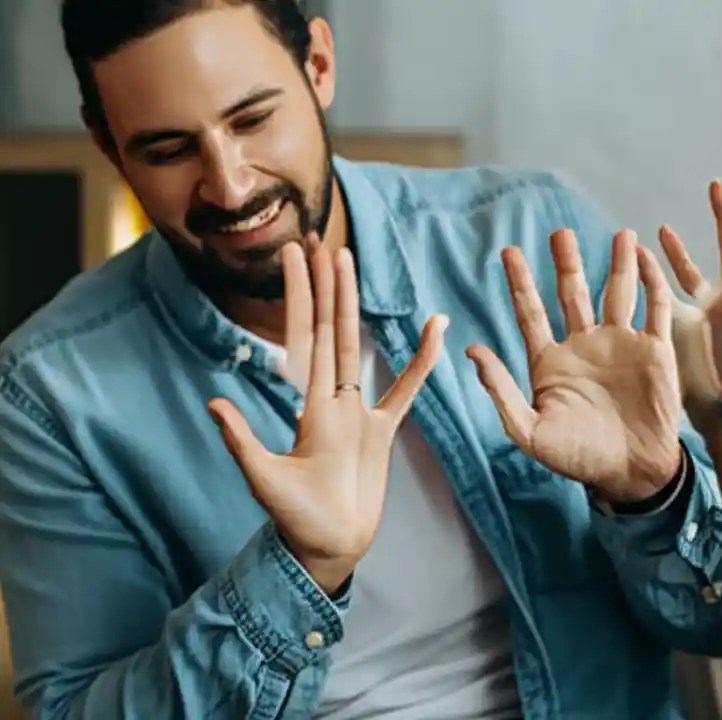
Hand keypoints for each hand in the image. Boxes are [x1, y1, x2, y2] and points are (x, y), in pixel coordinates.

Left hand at [207, 241, 447, 593]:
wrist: (329, 546)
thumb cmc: (295, 519)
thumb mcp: (265, 480)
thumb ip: (244, 441)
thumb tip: (214, 402)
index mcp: (305, 406)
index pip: (302, 339)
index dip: (300, 297)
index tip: (296, 256)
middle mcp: (330, 400)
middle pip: (329, 331)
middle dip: (326, 288)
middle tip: (324, 243)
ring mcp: (358, 412)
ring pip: (359, 348)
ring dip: (356, 308)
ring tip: (356, 268)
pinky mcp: (383, 430)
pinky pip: (406, 389)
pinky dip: (422, 360)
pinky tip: (435, 329)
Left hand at [467, 229, 681, 504]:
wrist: (631, 473)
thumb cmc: (577, 458)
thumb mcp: (528, 431)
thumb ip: (501, 391)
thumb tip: (472, 351)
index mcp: (551, 363)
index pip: (531, 313)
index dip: (520, 283)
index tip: (508, 251)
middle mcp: (585, 347)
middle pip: (572, 293)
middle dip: (566, 262)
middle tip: (560, 232)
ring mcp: (621, 346)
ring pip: (617, 293)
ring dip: (617, 263)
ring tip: (620, 233)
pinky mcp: (654, 351)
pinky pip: (654, 308)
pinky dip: (651, 280)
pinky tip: (646, 257)